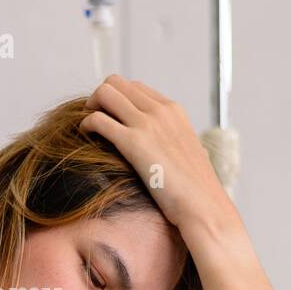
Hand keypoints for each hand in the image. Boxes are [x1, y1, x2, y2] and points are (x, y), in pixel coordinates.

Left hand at [78, 74, 234, 233]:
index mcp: (174, 111)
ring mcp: (148, 124)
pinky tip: (86, 137)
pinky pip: (98, 119)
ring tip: (88, 127)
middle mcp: (161, 111)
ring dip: (91, 107)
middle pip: (117, 83)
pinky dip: (87, 125)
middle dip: (99, 98)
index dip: (117, 99)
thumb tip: (168, 151)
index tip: (110, 117)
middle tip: (93, 120)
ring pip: (105, 92)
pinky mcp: (134, 143)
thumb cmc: (195, 191)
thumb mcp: (189, 156)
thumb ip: (174, 144)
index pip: (135, 87)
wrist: (203, 207)